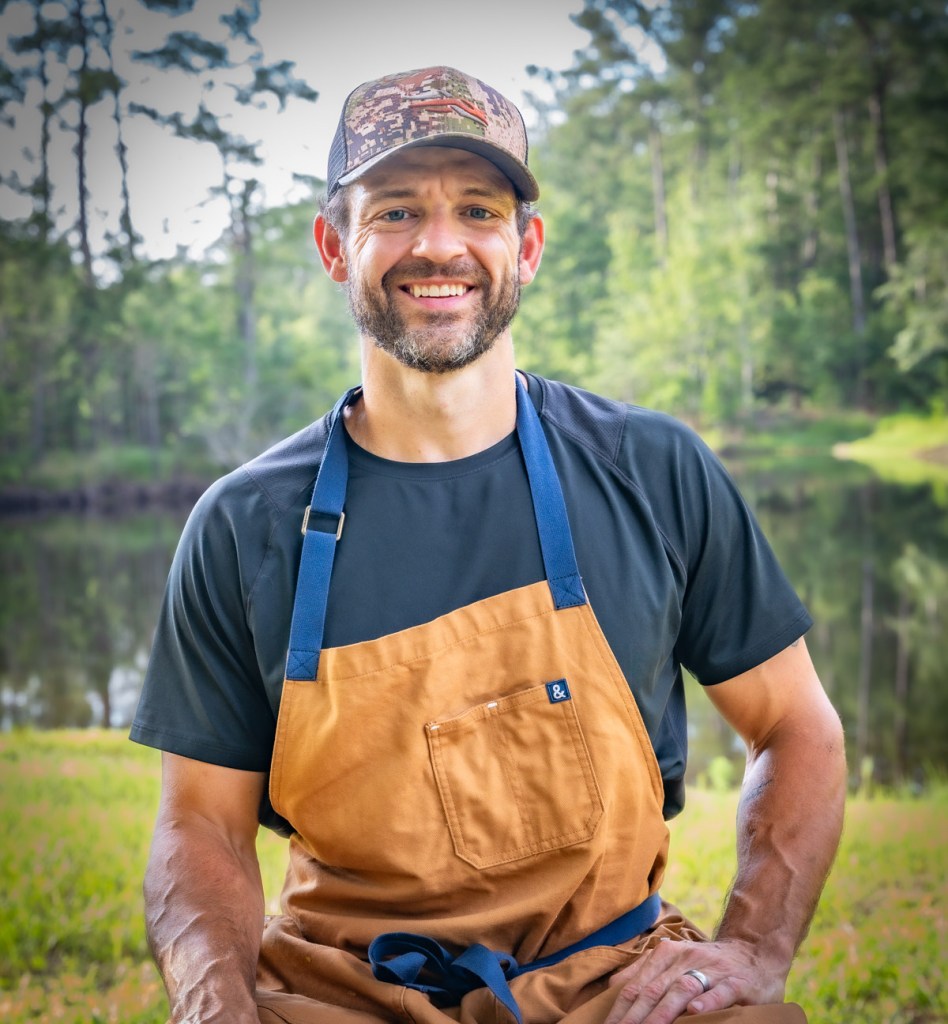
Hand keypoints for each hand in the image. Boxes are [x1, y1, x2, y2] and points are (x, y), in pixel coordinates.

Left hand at [604, 937, 786, 1023]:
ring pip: (682, 990)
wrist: (754, 951)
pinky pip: (720, 992)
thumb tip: (614, 985)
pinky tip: (694, 1011)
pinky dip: (707, 1001)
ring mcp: (711, 970)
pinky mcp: (736, 982)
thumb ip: (647, 971)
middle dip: (635, 1016)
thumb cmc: (708, 964)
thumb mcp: (675, 961)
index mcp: (666, 955)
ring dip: (664, 1012)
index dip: (620, 1008)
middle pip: (654, 990)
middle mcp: (685, 959)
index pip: (636, 985)